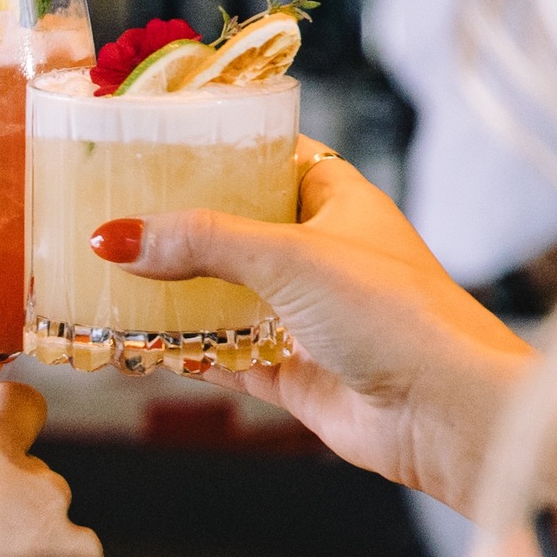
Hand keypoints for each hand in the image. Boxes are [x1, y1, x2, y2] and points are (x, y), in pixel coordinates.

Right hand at [99, 143, 556, 516]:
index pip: (272, 159)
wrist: (444, 411)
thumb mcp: (288, 257)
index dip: (222, 150)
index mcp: (338, 203)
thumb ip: (199, 243)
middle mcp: (324, 255)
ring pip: (227, 297)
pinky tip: (144, 348)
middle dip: (181, 229)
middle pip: (238, 230)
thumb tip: (116, 237)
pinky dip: (189, 354)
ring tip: (112, 282)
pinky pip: (228, 358)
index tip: (161, 145)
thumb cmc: (396, 314)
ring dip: (177, 296)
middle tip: (117, 216)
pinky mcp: (297, 373)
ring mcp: (309, 316)